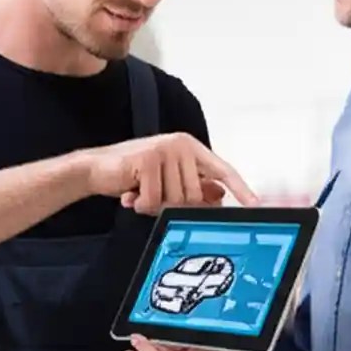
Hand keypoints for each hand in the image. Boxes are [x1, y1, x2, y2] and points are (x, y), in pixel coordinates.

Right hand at [80, 132, 258, 213]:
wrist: (95, 169)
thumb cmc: (132, 175)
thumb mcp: (166, 181)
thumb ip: (192, 186)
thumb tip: (218, 197)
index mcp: (188, 147)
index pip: (222, 169)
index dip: (240, 188)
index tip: (256, 204)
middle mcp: (180, 145)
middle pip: (196, 195)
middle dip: (173, 206)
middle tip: (152, 200)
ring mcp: (165, 150)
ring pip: (175, 199)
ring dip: (155, 205)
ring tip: (140, 193)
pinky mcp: (148, 160)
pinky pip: (155, 199)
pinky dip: (141, 204)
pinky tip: (131, 194)